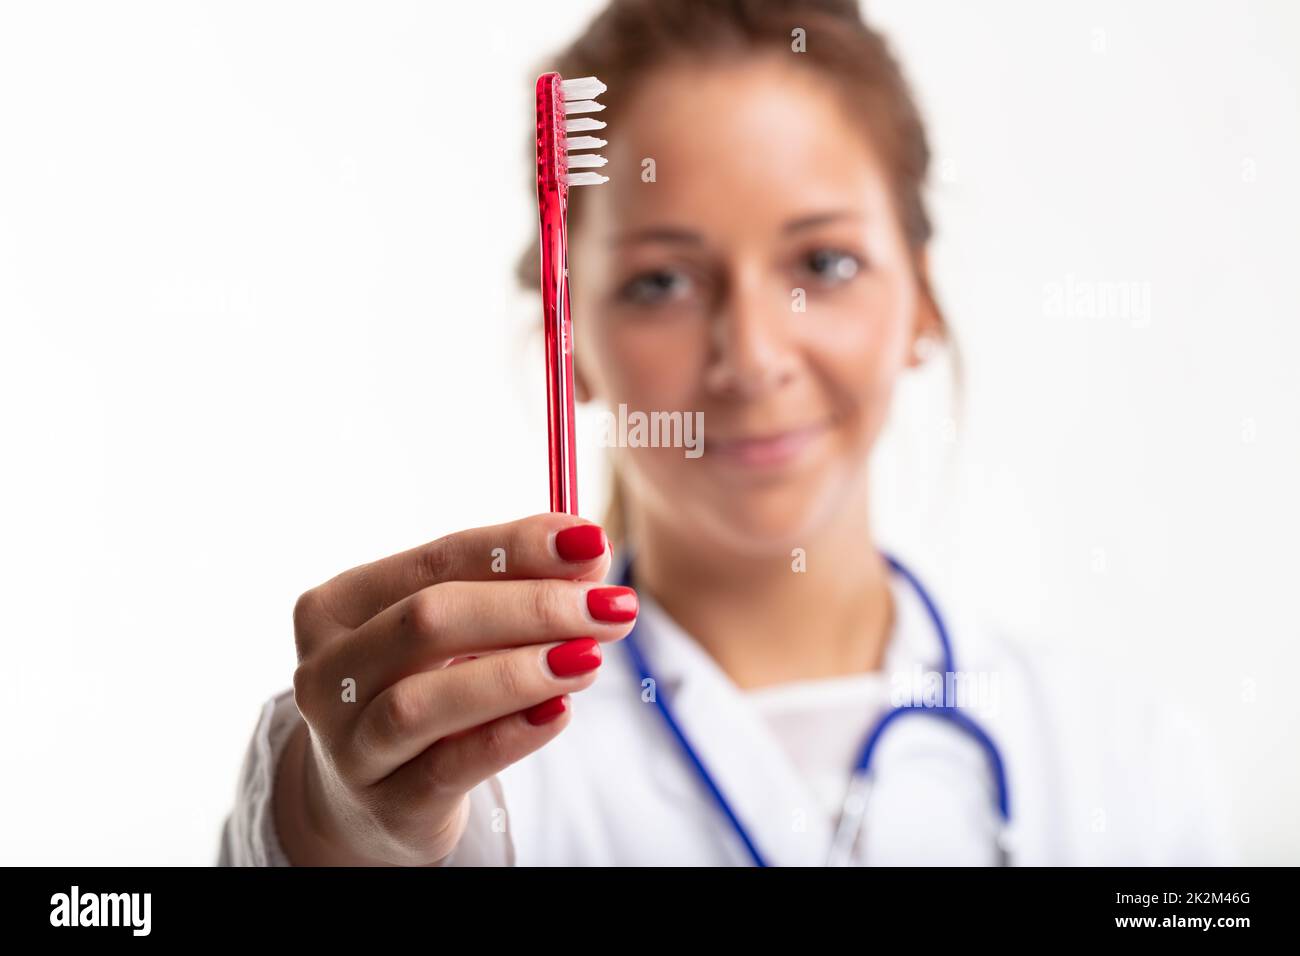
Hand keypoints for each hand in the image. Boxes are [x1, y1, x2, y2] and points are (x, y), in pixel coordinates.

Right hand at [273, 513, 635, 865]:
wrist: (375, 798)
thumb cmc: (423, 687)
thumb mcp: (456, 632)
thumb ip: (513, 587)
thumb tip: (590, 555)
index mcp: (337, 606)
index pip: (436, 559)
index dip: (517, 546)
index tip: (593, 540)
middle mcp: (327, 671)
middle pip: (429, 620)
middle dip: (530, 607)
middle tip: (608, 607)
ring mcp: (348, 744)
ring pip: (424, 700)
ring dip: (517, 672)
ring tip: (588, 658)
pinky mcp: (386, 803)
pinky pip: (448, 767)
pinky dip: (507, 735)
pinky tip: (558, 712)